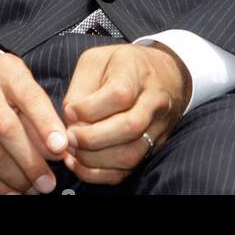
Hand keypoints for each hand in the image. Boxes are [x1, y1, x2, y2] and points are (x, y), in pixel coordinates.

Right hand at [0, 51, 69, 194]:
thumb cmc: (0, 86)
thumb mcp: (22, 87)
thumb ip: (39, 114)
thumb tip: (56, 151)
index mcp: (6, 69)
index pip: (30, 98)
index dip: (46, 125)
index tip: (61, 149)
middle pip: (6, 129)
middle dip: (30, 161)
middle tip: (48, 184)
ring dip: (13, 178)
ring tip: (31, 190)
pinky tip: (8, 191)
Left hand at [60, 43, 190, 185]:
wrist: (166, 73)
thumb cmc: (123, 66)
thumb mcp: (96, 61)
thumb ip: (80, 87)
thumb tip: (70, 118)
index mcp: (138, 71)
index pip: (120, 95)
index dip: (89, 109)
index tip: (70, 112)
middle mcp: (155, 99)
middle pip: (129, 127)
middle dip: (91, 139)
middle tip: (69, 138)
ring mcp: (158, 125)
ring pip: (131, 154)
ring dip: (95, 160)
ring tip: (74, 151)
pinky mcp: (155, 145)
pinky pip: (129, 170)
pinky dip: (101, 174)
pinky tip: (83, 164)